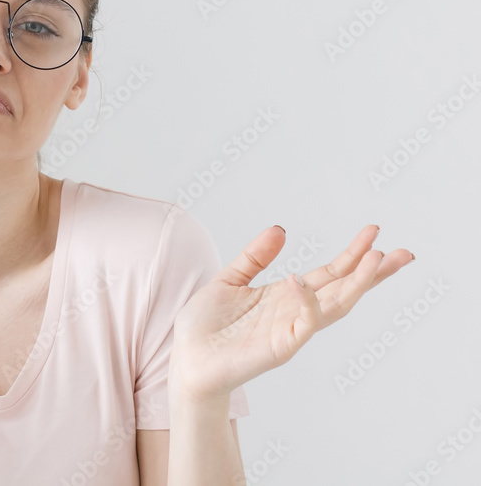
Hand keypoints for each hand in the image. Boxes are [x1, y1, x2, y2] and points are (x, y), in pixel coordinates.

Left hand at [169, 224, 414, 401]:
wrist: (186, 359)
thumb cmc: (205, 326)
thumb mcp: (230, 279)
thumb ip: (256, 256)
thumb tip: (281, 229)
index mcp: (287, 296)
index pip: (329, 274)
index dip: (352, 254)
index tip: (375, 232)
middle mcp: (295, 313)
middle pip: (344, 291)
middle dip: (374, 272)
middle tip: (403, 253)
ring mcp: (289, 332)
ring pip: (332, 308)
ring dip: (356, 285)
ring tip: (377, 260)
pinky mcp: (277, 349)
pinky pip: (299, 327)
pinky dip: (305, 304)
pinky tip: (301, 281)